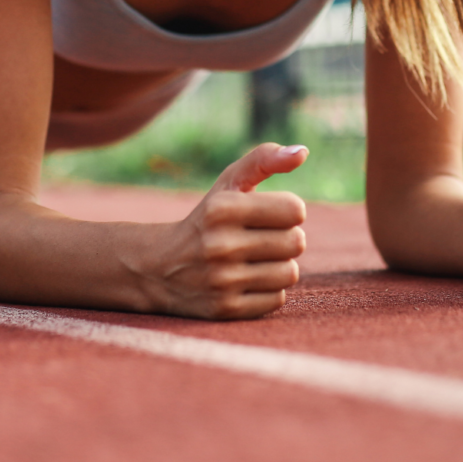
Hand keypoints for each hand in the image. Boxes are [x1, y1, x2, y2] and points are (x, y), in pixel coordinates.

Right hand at [148, 143, 307, 319]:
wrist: (159, 268)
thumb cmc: (208, 218)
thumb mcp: (229, 183)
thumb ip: (264, 159)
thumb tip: (303, 152)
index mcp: (222, 208)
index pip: (295, 209)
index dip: (287, 211)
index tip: (269, 214)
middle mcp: (220, 245)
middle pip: (296, 242)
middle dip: (285, 238)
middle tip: (261, 239)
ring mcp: (222, 281)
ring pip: (290, 273)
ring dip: (279, 265)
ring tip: (254, 260)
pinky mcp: (225, 309)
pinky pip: (277, 299)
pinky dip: (268, 289)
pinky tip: (246, 281)